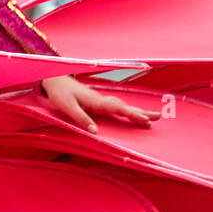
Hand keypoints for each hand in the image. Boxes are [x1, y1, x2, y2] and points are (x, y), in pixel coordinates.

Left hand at [40, 75, 158, 133]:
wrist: (53, 79)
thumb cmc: (59, 93)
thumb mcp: (67, 107)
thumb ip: (81, 118)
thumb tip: (96, 132)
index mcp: (96, 101)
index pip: (118, 108)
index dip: (132, 114)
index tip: (145, 120)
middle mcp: (101, 99)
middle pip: (124, 106)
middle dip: (141, 113)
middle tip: (159, 118)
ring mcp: (100, 100)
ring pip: (122, 105)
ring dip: (137, 111)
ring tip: (152, 117)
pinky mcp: (97, 101)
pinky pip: (116, 106)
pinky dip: (127, 110)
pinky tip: (132, 113)